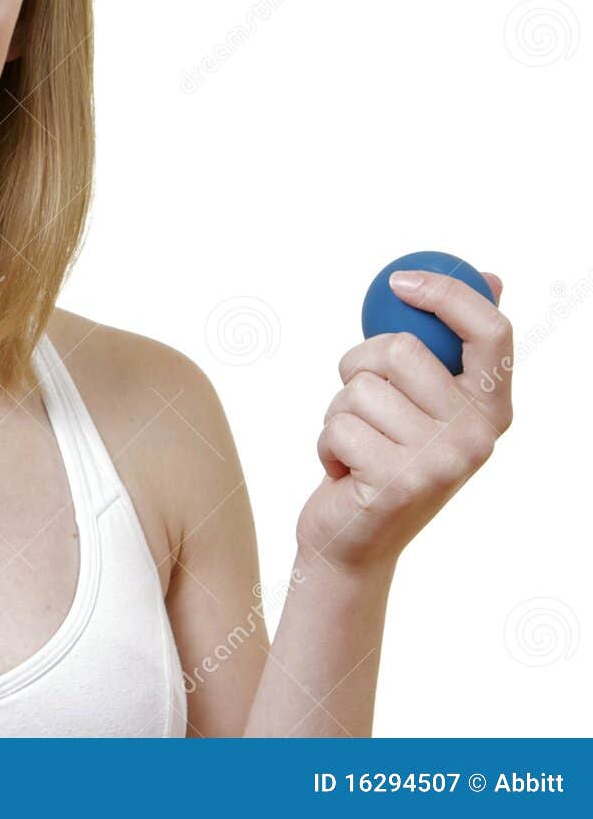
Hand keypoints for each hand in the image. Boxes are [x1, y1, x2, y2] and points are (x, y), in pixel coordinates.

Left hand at [296, 270, 513, 575]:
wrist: (353, 542)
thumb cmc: (381, 457)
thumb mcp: (420, 403)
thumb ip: (446, 347)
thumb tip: (493, 276)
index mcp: (490, 409)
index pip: (491, 331)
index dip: (448, 294)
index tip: (399, 282)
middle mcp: (478, 435)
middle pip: (399, 350)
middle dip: (357, 367)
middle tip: (359, 405)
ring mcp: (442, 460)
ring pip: (358, 388)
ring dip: (337, 412)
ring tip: (355, 446)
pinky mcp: (398, 481)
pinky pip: (336, 424)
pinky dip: (324, 444)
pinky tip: (344, 473)